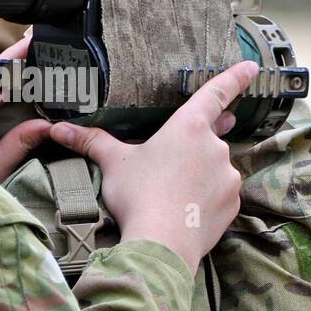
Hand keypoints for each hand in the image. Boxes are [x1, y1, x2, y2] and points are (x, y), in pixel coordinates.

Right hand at [48, 60, 257, 270]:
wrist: (161, 244)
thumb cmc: (138, 195)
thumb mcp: (113, 163)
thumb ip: (90, 141)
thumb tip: (57, 129)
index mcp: (188, 127)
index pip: (216, 93)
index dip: (234, 77)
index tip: (253, 66)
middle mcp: (215, 147)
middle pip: (211, 136)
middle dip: (196, 144)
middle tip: (174, 158)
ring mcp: (228, 176)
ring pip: (215, 168)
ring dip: (199, 174)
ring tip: (171, 192)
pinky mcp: (232, 203)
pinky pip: (221, 194)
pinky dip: (207, 197)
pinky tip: (185, 209)